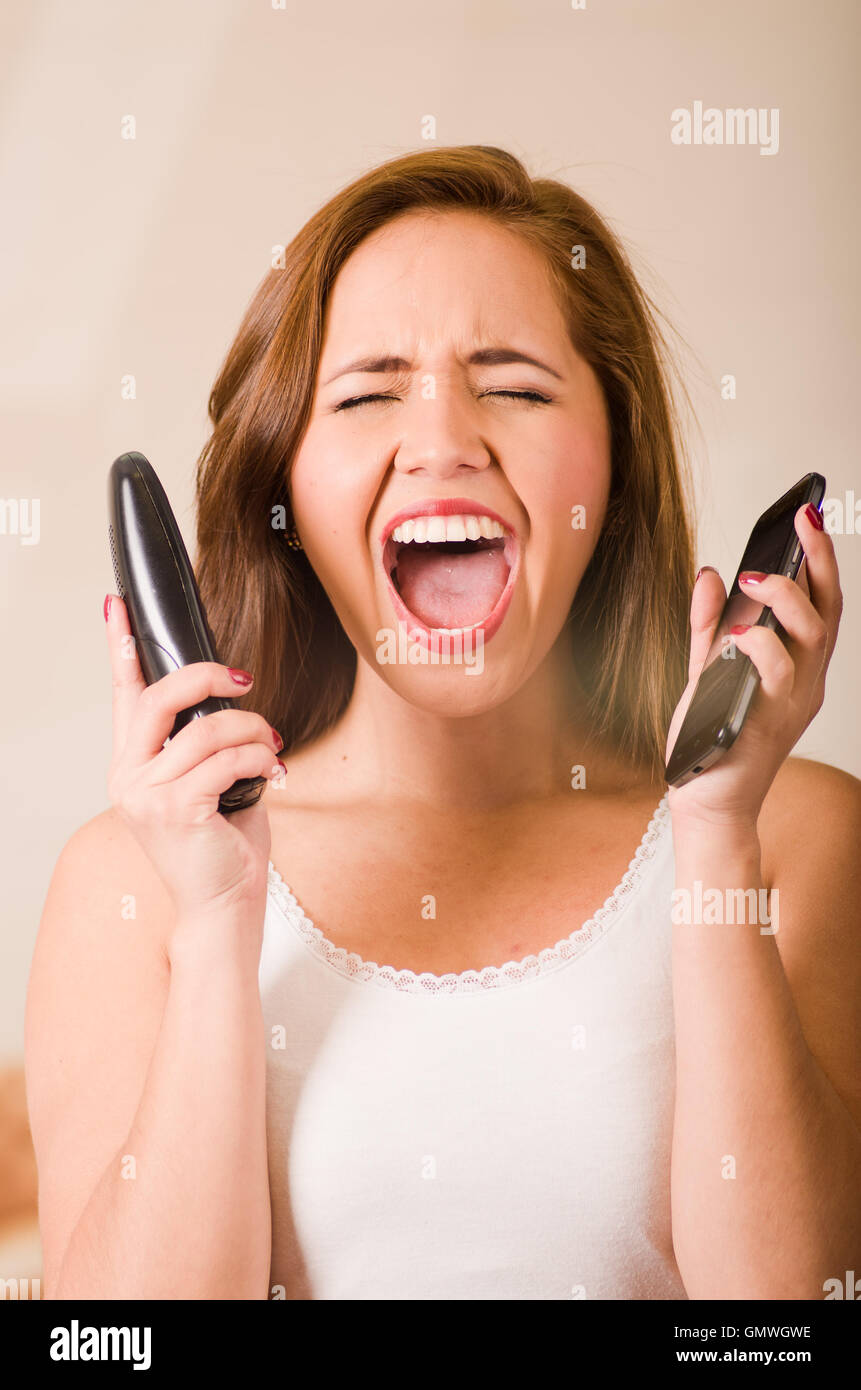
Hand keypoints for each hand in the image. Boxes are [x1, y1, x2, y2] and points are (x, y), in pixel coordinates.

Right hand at [104, 593, 284, 933]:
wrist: (223, 908)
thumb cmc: (221, 847)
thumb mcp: (208, 785)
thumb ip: (203, 743)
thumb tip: (230, 694)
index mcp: (132, 765)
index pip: (122, 694)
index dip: (121, 645)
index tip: (117, 602)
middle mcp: (128, 777)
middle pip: (158, 697)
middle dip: (205, 676)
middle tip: (243, 680)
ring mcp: (146, 796)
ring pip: (205, 728)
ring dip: (251, 729)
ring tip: (271, 748)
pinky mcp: (176, 811)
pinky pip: (225, 760)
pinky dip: (258, 759)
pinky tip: (273, 773)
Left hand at [665, 504, 841, 828]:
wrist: (705, 802)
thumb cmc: (711, 739)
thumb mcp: (707, 671)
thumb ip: (709, 626)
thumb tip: (710, 573)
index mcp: (798, 667)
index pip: (821, 604)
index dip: (819, 559)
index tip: (806, 515)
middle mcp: (805, 682)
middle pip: (828, 611)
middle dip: (818, 559)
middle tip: (800, 521)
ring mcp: (792, 703)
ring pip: (811, 637)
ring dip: (784, 599)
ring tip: (753, 577)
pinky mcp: (770, 722)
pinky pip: (775, 675)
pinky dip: (759, 646)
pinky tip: (737, 633)